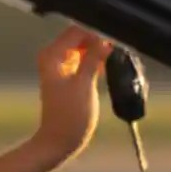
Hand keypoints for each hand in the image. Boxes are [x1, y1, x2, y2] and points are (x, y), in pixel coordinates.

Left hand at [30, 26, 112, 166]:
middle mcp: (53, 56)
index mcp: (52, 55)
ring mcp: (59, 67)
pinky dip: (95, 62)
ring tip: (115, 60)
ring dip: (98, 52)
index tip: (115, 42)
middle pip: (80, 37)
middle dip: (99, 41)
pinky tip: (108, 68)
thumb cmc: (70, 115)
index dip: (96, 33)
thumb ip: (94, 58)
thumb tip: (105, 40)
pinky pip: (83, 61)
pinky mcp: (67, 77)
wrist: (58, 141)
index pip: (77, 30)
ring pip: (83, 49)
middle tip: (118, 51)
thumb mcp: (84, 84)